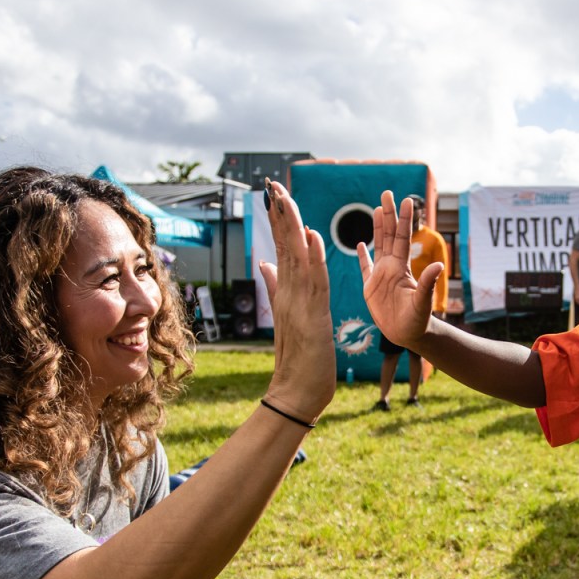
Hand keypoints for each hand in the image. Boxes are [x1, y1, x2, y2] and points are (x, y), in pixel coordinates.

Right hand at [259, 180, 334, 420]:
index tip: (276, 195)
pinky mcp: (312, 316)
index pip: (282, 249)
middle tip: (274, 185)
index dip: (279, 221)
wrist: (296, 393)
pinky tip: (311, 236)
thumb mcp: (287, 317)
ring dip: (292, 227)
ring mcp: (298, 303)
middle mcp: (288, 293)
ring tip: (286, 199)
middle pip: (285, 247)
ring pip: (296, 258)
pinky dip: (312, 258)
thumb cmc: (297, 360)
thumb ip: (275, 288)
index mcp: (285, 292)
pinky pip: (313, 281)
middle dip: (280, 215)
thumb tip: (264, 264)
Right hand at [357, 191, 441, 348]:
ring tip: (377, 209)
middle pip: (389, 235)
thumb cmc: (418, 320)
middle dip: (389, 214)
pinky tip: (360, 243)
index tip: (405, 200)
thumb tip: (438, 267)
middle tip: (387, 193)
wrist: (407, 334)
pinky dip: (362, 256)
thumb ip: (427, 284)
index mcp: (401, 268)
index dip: (404, 219)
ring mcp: (380, 276)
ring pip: (378, 245)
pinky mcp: (370, 287)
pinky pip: (365, 268)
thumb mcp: (423, 302)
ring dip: (377, 227)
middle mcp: (391, 267)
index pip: (402, 238)